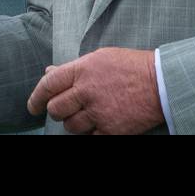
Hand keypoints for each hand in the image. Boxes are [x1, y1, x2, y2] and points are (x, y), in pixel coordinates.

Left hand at [27, 46, 163, 133]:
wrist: (162, 82)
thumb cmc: (129, 67)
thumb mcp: (99, 58)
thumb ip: (72, 68)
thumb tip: (48, 72)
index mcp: (82, 69)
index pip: (48, 85)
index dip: (36, 97)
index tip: (33, 106)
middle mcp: (87, 91)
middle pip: (56, 109)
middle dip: (56, 111)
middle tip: (63, 110)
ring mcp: (99, 112)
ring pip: (71, 126)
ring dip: (74, 123)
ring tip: (86, 115)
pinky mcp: (111, 129)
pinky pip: (90, 137)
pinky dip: (91, 133)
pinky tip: (99, 124)